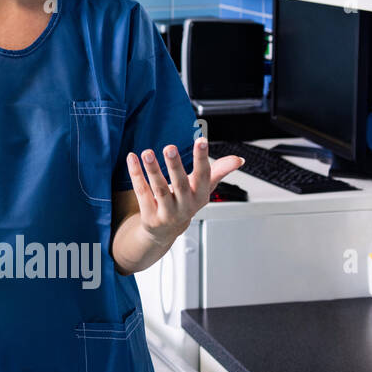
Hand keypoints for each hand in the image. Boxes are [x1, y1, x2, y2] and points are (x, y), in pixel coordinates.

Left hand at [126, 138, 243, 246]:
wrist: (165, 231)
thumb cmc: (185, 202)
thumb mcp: (203, 188)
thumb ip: (218, 171)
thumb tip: (239, 160)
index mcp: (200, 196)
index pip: (204, 176)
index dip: (203, 159)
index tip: (202, 140)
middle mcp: (185, 205)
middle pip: (180, 184)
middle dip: (175, 166)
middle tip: (169, 147)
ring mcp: (166, 212)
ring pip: (159, 188)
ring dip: (153, 169)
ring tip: (147, 152)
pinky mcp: (149, 215)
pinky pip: (142, 192)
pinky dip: (136, 174)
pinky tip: (132, 158)